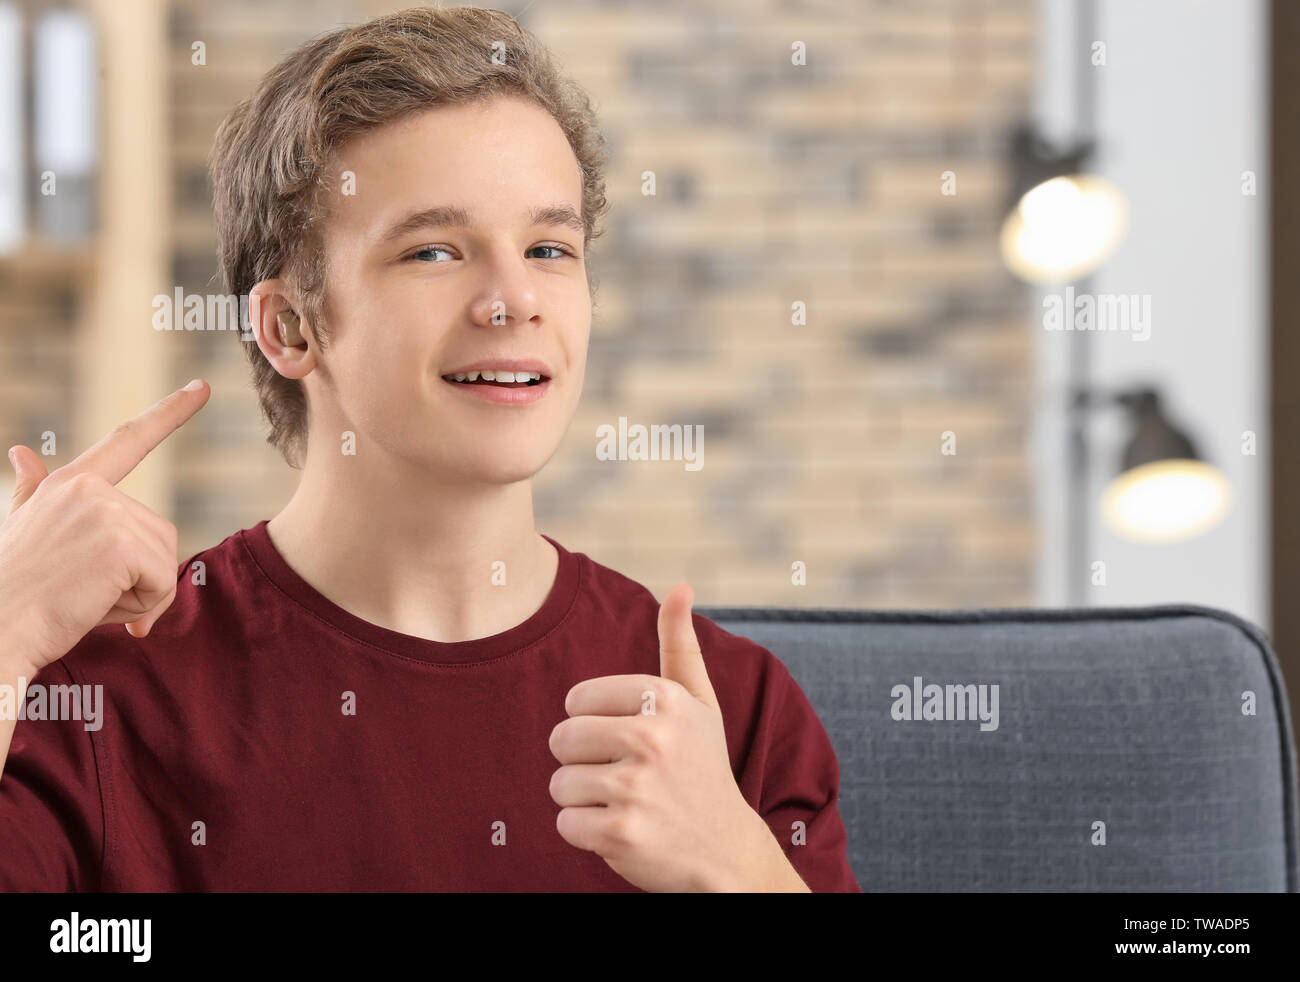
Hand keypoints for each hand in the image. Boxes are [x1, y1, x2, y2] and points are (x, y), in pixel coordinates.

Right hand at [0, 380, 209, 675]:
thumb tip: (21, 452)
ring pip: (166, 560)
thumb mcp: (23, 529)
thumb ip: (33, 491)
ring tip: (87, 600)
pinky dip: (143, 606)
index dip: (169, 413)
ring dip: (139, 594)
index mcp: (70, 483)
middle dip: (139, 575)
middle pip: (161, 533)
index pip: (127, 440)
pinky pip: (163, 581)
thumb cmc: (13, 591)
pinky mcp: (121, 546)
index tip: (201, 387)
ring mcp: (106, 513)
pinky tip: (98, 608)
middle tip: (86, 593)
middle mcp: (89, 490)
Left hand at [548, 582, 801, 890]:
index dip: (594, 725)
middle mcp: (653, 737)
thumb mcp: (700, 703)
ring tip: (626, 804)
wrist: (727, 852)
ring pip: (559, 782)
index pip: (577, 701)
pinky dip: (585, 833)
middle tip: (623, 777)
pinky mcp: (621, 831)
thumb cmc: (703, 769)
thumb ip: (680, 645)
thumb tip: (680, 585)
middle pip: (562, 739)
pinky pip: (564, 823)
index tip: (629, 743)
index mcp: (666, 699)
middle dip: (582, 762)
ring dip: (584, 799)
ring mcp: (637, 786)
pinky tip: (623, 831)